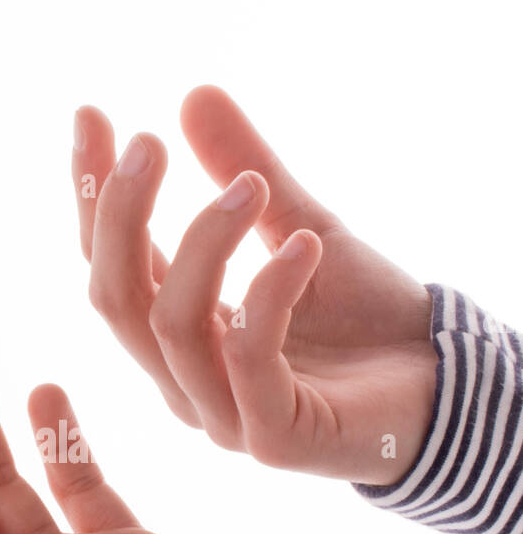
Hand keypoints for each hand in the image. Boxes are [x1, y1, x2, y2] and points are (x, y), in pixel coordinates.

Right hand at [72, 85, 436, 484]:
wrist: (443, 389)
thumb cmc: (366, 322)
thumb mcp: (303, 227)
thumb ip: (246, 171)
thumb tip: (193, 95)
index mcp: (179, 335)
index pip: (110, 265)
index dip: (93, 196)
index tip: (91, 116)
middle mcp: (184, 380)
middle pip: (115, 299)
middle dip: (120, 216)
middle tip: (150, 141)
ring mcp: (223, 415)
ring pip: (172, 324)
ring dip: (206, 241)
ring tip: (254, 183)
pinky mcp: (274, 438)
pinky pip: (249, 355)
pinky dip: (270, 291)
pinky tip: (307, 246)